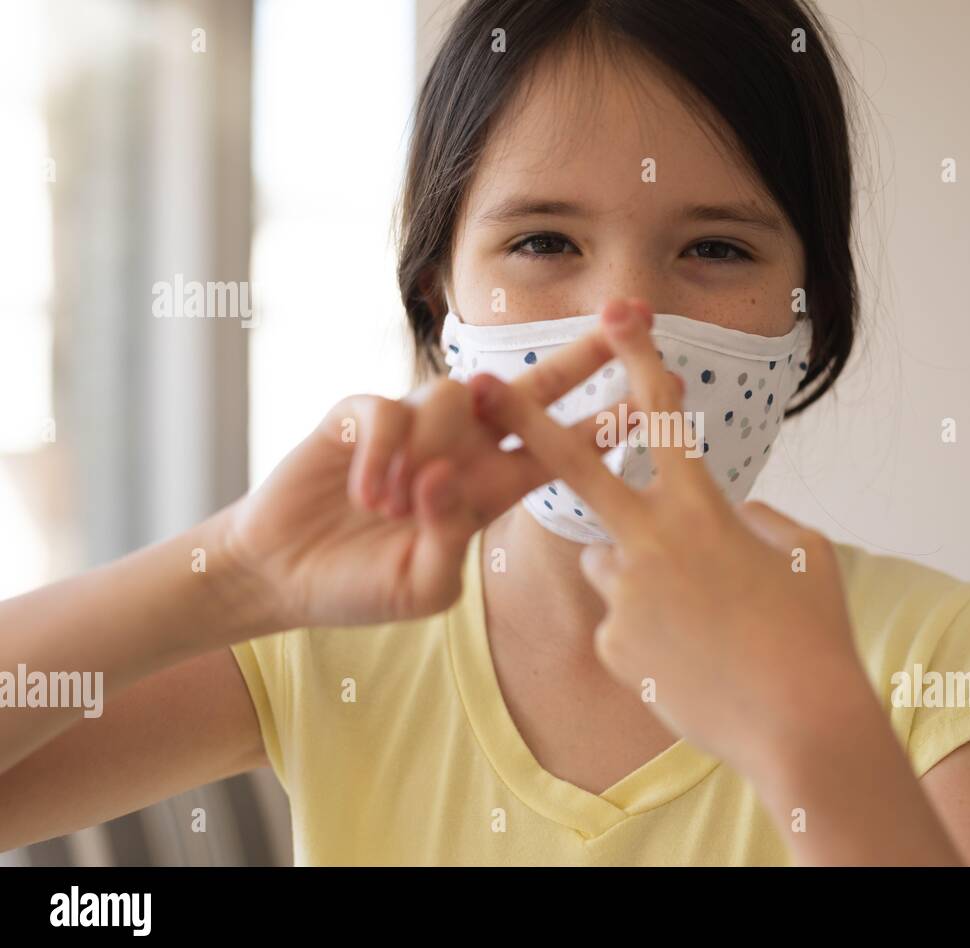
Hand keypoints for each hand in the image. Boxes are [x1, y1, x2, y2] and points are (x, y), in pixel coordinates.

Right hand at [220, 311, 631, 631]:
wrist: (283, 575)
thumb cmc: (361, 585)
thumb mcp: (421, 589)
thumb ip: (446, 542)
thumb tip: (446, 480)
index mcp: (490, 489)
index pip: (563, 449)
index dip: (608, 422)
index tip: (667, 394)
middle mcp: (464, 448)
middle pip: (535, 387)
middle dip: (583, 355)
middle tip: (631, 318)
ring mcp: (416, 426)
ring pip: (455, 394)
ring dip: (429, 452)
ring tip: (389, 509)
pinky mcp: (362, 414)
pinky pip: (388, 411)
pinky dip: (381, 454)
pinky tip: (365, 494)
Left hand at [467, 299, 869, 781]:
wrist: (799, 726)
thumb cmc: (814, 634)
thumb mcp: (804, 554)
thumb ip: (759, 519)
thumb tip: (733, 514)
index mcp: (704, 510)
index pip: (664, 418)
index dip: (639, 360)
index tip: (617, 315)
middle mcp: (651, 542)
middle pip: (573, 470)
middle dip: (522, 422)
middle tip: (478, 387)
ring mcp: (625, 596)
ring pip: (606, 560)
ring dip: (633, 568)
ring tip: (695, 615)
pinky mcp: (611, 644)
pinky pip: (618, 619)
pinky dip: (647, 629)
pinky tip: (691, 658)